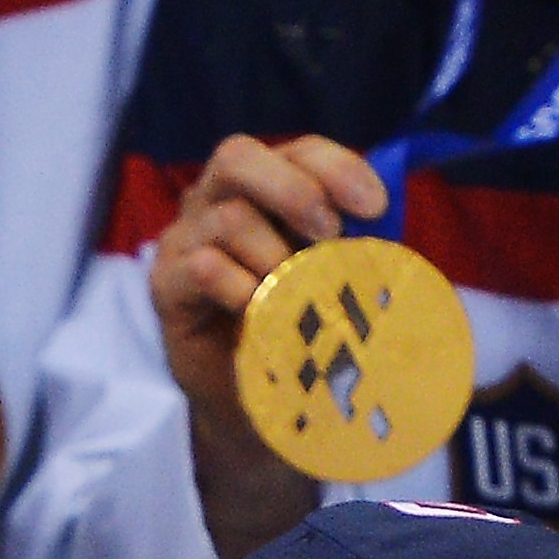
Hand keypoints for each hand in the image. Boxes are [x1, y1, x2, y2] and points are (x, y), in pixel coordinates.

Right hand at [147, 132, 386, 558]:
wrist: (257, 408)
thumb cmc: (301, 333)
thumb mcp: (341, 284)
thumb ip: (358, 250)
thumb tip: (392, 227)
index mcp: (267, 190)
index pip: (299, 151)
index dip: (337, 166)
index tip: (374, 206)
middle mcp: (217, 201)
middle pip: (237, 156)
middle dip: (293, 190)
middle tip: (327, 235)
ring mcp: (186, 239)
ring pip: (227, 218)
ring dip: (273, 256)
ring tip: (293, 294)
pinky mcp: (166, 284)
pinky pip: (203, 266)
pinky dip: (241, 288)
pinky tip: (260, 314)